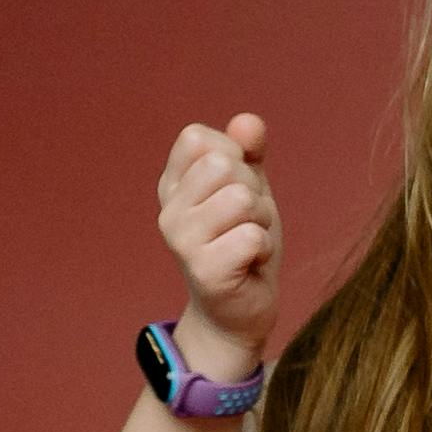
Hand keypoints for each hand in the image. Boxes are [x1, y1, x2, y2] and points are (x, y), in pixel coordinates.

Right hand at [156, 115, 279, 358]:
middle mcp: (168, 209)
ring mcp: (181, 240)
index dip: (234, 158)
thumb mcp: (250, 189)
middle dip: (254, 194)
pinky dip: (263, 249)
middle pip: (226, 166)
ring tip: (248, 243)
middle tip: (247, 223)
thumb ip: (249, 152)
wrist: (240, 309)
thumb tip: (248, 122)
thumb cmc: (243, 243)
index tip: (234, 192)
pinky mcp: (203, 270)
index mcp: (173, 184)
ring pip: (242, 199)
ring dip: (262, 223)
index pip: (200, 138)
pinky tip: (249, 265)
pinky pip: (251, 236)